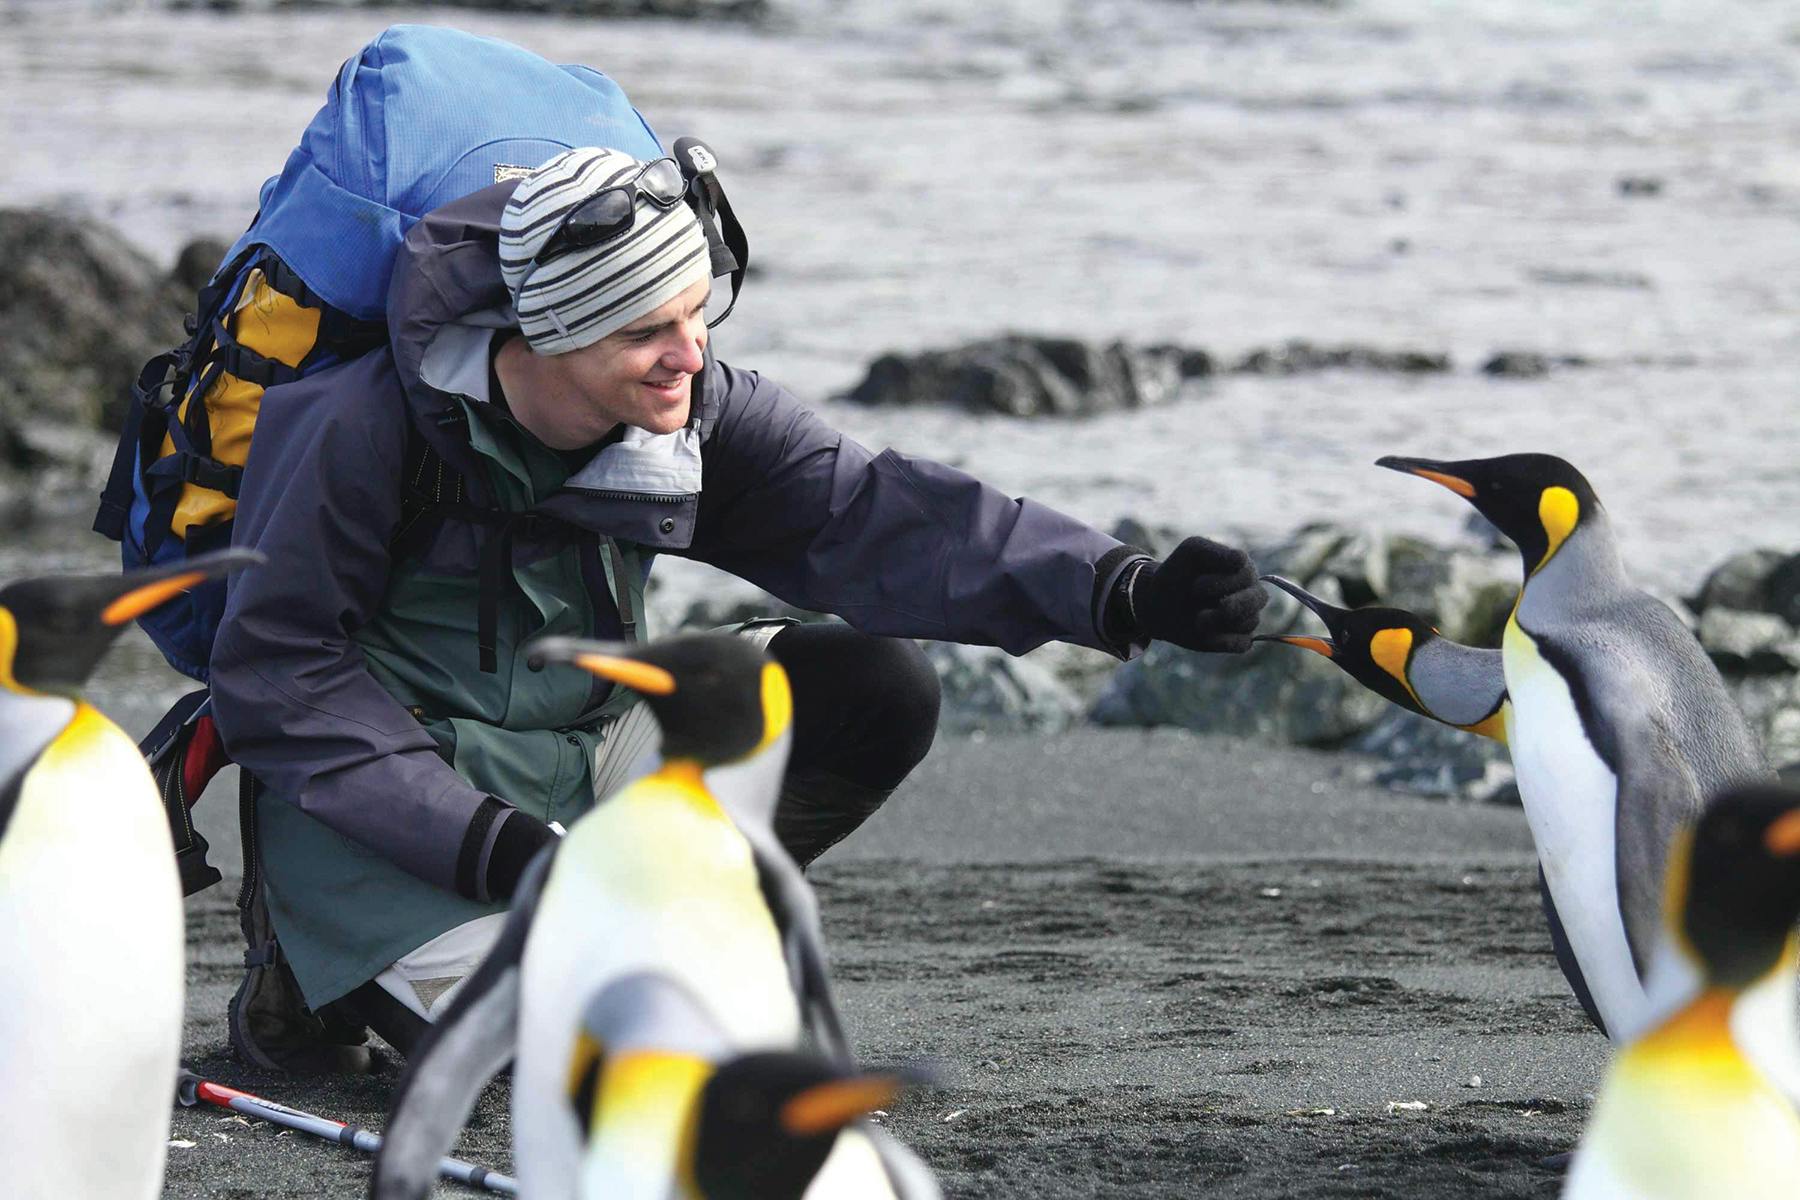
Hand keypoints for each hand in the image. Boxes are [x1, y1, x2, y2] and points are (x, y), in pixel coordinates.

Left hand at [1129, 536, 1268, 653]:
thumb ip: (1215, 551)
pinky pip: (1243, 644)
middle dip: (1233, 605)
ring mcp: (1245, 616)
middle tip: (1204, 608)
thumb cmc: (1179, 571)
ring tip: (1198, 619)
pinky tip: (1206, 636)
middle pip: (1259, 598)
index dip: (1222, 581)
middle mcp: (1250, 591)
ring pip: (1249, 622)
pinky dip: (1225, 641)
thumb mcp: (1191, 551)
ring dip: (1220, 622)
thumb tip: (1241, 560)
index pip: (1246, 574)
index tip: (1196, 584)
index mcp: (1243, 568)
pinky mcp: (1235, 638)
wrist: (1159, 601)